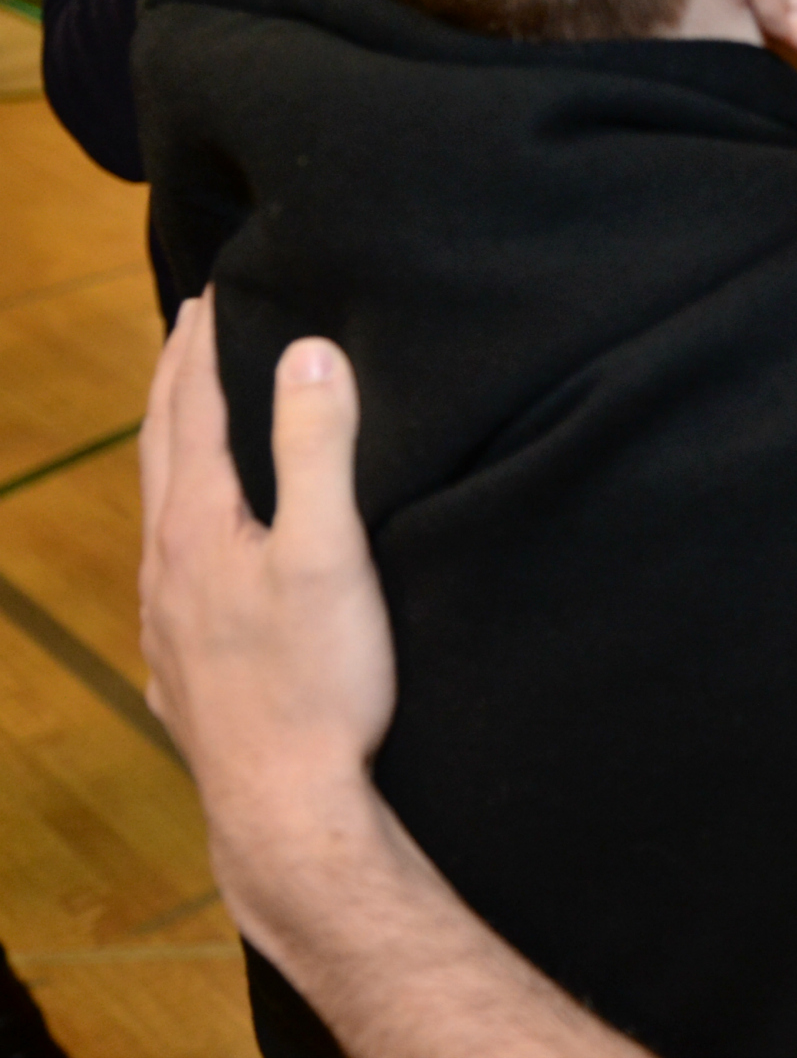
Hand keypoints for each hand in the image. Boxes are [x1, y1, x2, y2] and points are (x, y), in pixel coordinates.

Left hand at [138, 292, 393, 913]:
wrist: (287, 808)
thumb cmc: (319, 681)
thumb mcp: (331, 551)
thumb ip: (319, 448)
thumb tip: (306, 351)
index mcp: (198, 528)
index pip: (191, 414)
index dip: (200, 349)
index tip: (210, 294)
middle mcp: (167, 569)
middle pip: (162, 456)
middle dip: (174, 386)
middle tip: (188, 333)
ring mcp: (168, 625)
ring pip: (158, 519)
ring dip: (172, 458)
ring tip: (189, 430)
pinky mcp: (184, 674)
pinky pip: (169, 581)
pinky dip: (178, 537)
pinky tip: (192, 563)